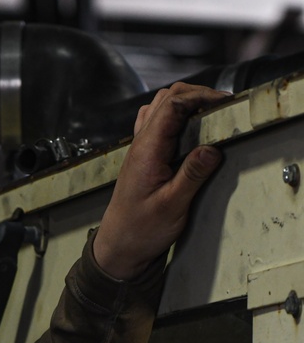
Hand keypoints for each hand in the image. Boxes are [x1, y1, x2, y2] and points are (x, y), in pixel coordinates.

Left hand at [93, 82, 228, 280]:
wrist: (118, 248)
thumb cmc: (140, 232)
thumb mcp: (172, 206)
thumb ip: (192, 175)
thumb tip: (213, 149)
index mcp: (147, 150)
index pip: (172, 105)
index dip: (200, 96)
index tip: (224, 102)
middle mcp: (141, 144)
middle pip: (166, 98)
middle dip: (197, 94)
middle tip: (222, 105)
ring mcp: (140, 148)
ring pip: (161, 107)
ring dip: (185, 102)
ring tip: (210, 112)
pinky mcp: (144, 157)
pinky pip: (156, 123)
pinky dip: (175, 116)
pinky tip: (189, 127)